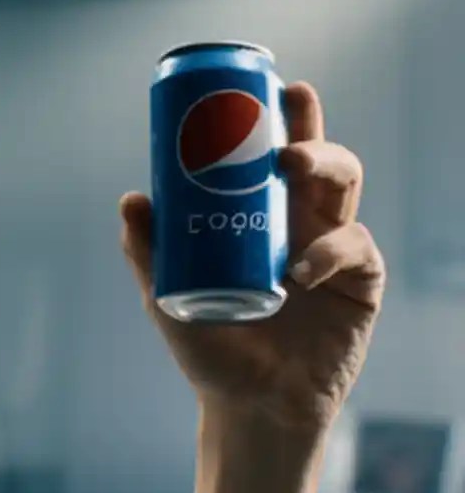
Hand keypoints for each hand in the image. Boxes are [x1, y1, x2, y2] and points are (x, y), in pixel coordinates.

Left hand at [121, 82, 385, 433]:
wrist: (249, 408)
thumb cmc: (211, 351)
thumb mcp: (168, 298)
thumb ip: (149, 253)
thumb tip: (132, 200)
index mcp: (264, 219)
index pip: (274, 158)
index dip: (278, 119)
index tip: (265, 84)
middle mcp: (304, 225)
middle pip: (318, 159)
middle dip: (308, 126)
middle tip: (288, 106)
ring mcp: (335, 251)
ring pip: (345, 187)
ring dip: (324, 165)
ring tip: (292, 165)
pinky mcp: (359, 285)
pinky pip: (355, 251)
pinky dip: (330, 252)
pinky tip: (302, 269)